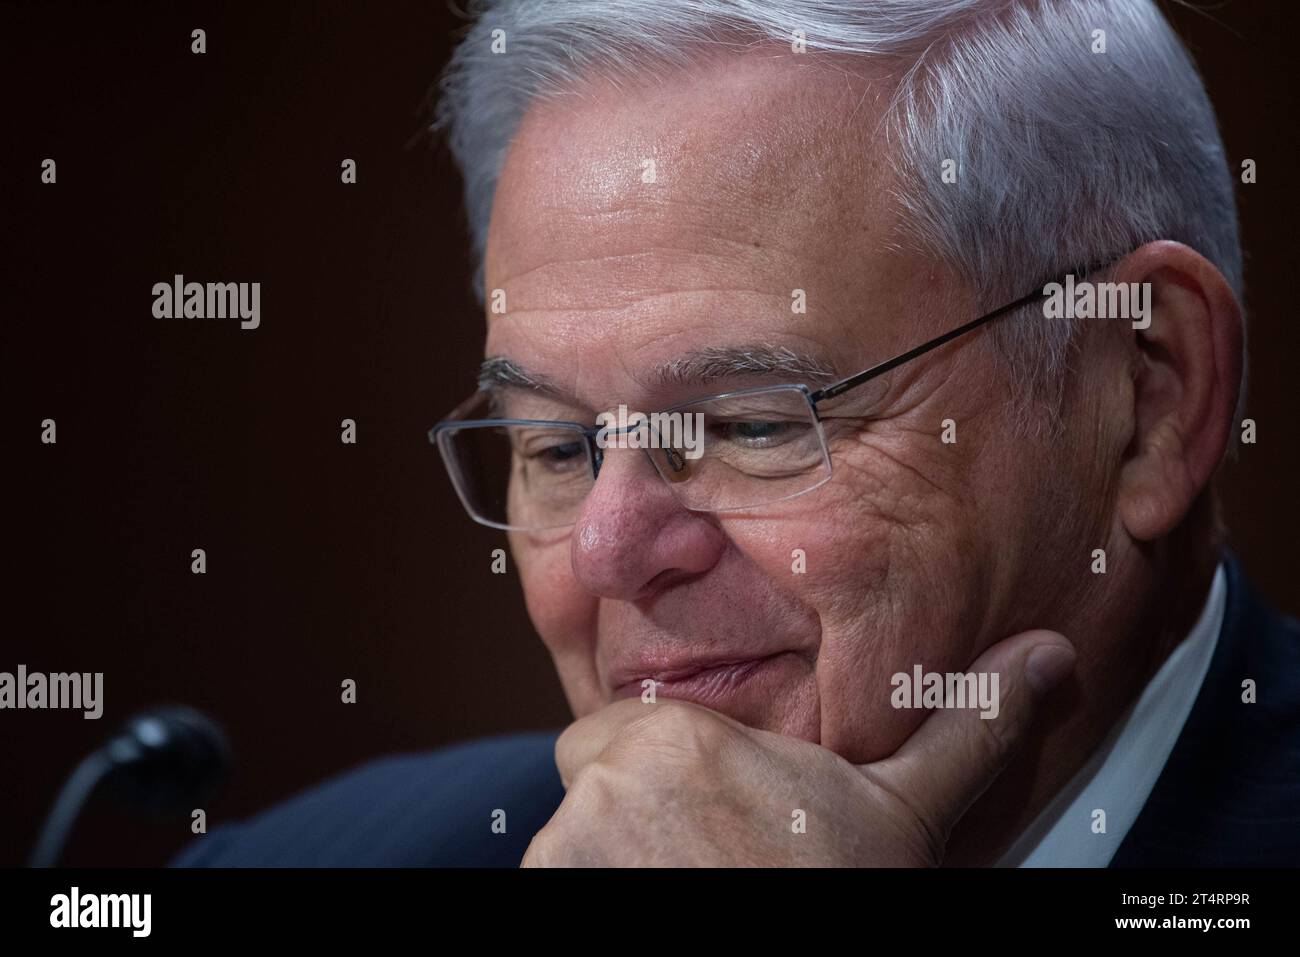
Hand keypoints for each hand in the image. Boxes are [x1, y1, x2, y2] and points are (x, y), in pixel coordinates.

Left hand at [521, 630, 1074, 865]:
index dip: (664, 768)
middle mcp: (602, 785)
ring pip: (571, 836)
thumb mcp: (902, 816)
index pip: (619, 727)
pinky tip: (663, 902)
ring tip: (691, 883)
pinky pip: (555, 880)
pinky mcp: (549, 898)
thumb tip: (1045, 654)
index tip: (711, 809)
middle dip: (633, 808)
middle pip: (590, 778)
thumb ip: (958, 729)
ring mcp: (564, 852)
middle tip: (705, 855)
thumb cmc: (844, 895)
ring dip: (612, 856)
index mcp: (675, 738)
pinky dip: (594, 887)